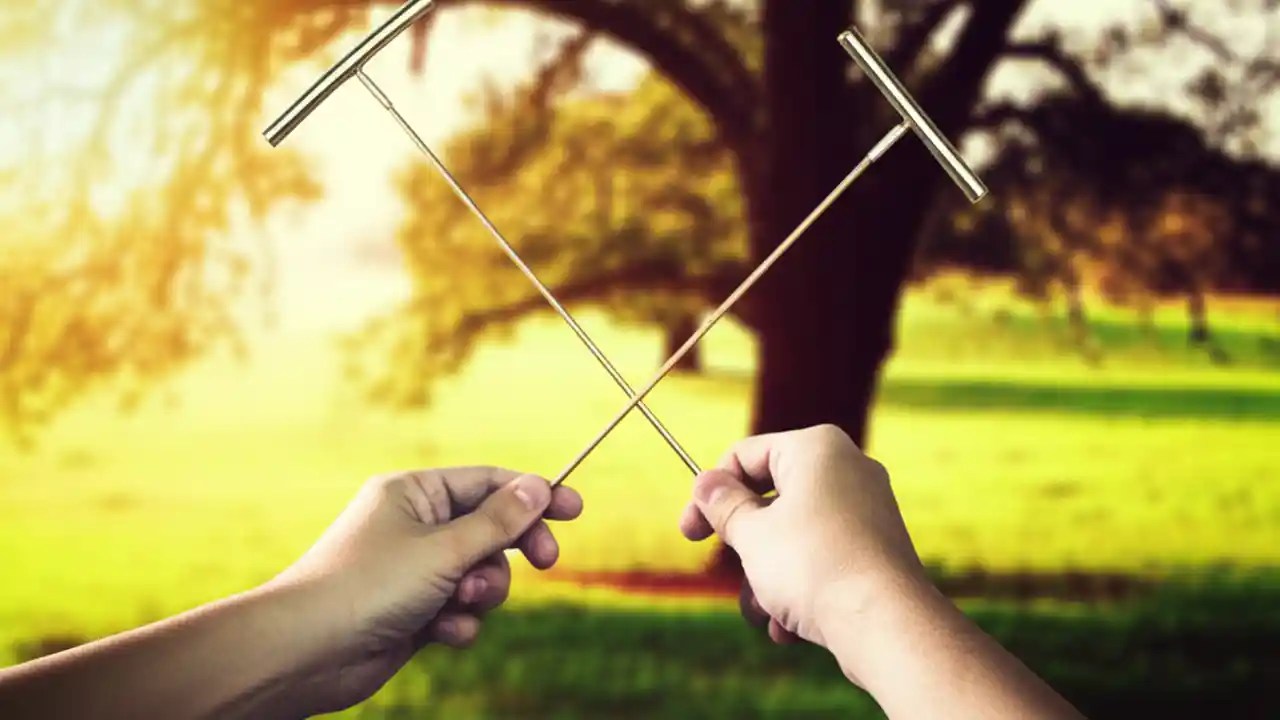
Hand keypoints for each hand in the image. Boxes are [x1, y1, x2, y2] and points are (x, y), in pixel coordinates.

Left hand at [271, 468, 582, 714]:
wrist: (305, 652)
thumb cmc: (366, 587)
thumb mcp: (445, 550)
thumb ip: (498, 521)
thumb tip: (539, 484)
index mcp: (414, 493)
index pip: (488, 481)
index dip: (533, 493)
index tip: (574, 509)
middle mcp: (414, 526)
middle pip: (491, 527)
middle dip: (513, 548)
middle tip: (547, 560)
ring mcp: (414, 570)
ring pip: (481, 573)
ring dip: (483, 591)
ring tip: (460, 603)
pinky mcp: (414, 610)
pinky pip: (460, 609)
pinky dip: (459, 621)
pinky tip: (441, 633)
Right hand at [679, 426, 925, 663]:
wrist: (884, 623)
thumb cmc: (814, 566)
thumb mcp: (751, 533)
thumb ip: (723, 506)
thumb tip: (706, 484)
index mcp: (816, 448)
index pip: (744, 455)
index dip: (709, 494)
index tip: (689, 532)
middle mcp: (847, 469)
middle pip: (770, 500)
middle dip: (744, 546)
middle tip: (728, 570)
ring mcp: (866, 510)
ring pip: (794, 538)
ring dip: (767, 578)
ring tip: (764, 610)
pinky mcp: (875, 549)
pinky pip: (823, 559)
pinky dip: (800, 589)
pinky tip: (789, 626)